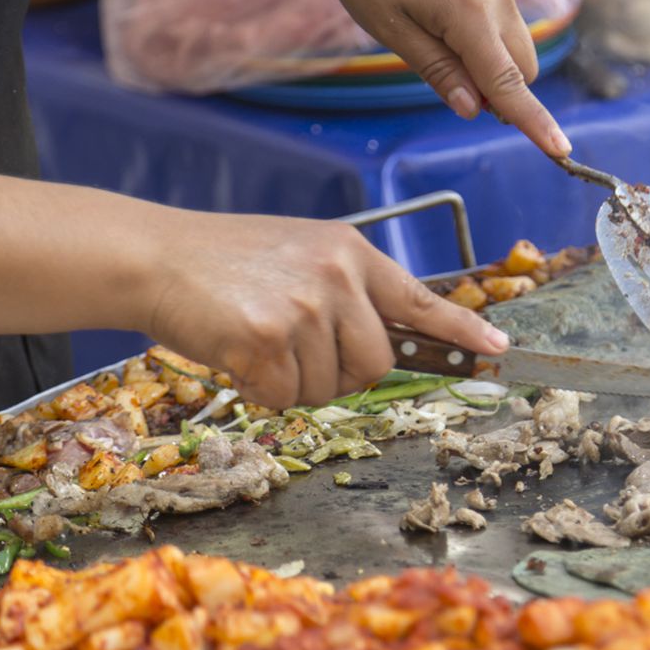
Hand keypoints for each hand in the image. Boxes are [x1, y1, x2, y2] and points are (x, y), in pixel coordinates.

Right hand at [144, 212, 507, 407]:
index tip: (496, 348)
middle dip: (339, 374)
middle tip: (293, 349)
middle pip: (375, 364)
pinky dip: (261, 390)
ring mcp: (304, 307)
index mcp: (349, 252)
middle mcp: (336, 276)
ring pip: (329, 388)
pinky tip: (237, 353)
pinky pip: (286, 397)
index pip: (418, 299)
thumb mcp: (299, 255)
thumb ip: (345, 290)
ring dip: (293, 382)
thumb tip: (383, 345)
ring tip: (256, 339)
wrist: (153, 256)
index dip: (460, 330)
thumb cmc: (224, 263)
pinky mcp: (267, 338)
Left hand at [309, 0, 571, 155]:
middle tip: (452, 85)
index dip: (533, 122)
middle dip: (501, 90)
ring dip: (493, 61)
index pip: (508, 83)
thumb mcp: (389, 28)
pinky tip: (443, 12)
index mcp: (467, 10)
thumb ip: (437, 71)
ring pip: (517, 42)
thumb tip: (473, 109)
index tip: (560, 150)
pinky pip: (506, 14)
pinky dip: (487, 33)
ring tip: (438, 39)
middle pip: (524, 67)